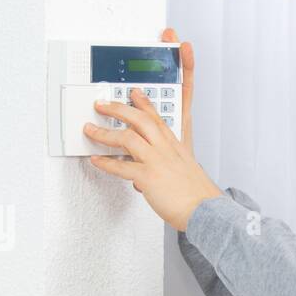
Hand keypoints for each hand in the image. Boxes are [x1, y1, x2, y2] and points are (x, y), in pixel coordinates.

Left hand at [84, 27, 222, 232]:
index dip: (155, 93)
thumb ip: (162, 166)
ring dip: (104, 133)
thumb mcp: (183, 170)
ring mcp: (158, 159)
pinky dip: (105, 162)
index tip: (142, 83)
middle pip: (141, 117)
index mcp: (177, 141)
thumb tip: (142, 175)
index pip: (166, 109)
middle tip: (102, 103)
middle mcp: (167, 146)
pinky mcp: (149, 176)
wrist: (206, 212)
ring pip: (127, 137)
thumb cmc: (195, 194)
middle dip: (119, 107)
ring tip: (89, 130)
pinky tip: (96, 160)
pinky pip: (121, 165)